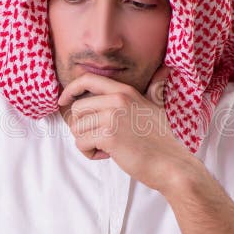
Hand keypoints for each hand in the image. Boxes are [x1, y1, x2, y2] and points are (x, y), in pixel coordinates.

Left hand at [58, 66, 191, 189]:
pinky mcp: (108, 136)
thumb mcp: (157, 107)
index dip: (70, 90)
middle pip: (77, 109)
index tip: (63, 101)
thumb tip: (164, 70)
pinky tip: (108, 155)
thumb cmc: (162, 140)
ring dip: (87, 143)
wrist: (170, 164)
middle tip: (100, 139)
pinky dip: (90, 153)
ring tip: (108, 148)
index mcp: (125, 91)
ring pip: (77, 128)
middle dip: (82, 127)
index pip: (88, 80)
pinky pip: (81, 143)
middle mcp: (117, 100)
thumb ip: (155, 88)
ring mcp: (112, 117)